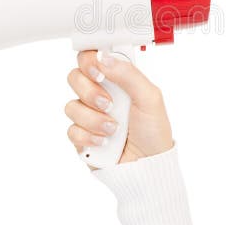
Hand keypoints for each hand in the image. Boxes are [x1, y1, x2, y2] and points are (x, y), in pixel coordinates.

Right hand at [65, 49, 173, 165]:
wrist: (147, 167)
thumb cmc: (153, 131)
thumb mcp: (150, 98)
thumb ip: (129, 75)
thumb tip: (104, 58)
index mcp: (117, 79)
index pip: (93, 57)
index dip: (89, 59)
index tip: (97, 69)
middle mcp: (100, 93)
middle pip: (75, 77)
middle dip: (90, 91)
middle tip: (108, 103)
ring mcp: (89, 115)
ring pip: (71, 106)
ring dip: (94, 119)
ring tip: (114, 129)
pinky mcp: (81, 136)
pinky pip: (71, 130)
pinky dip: (89, 137)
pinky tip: (105, 142)